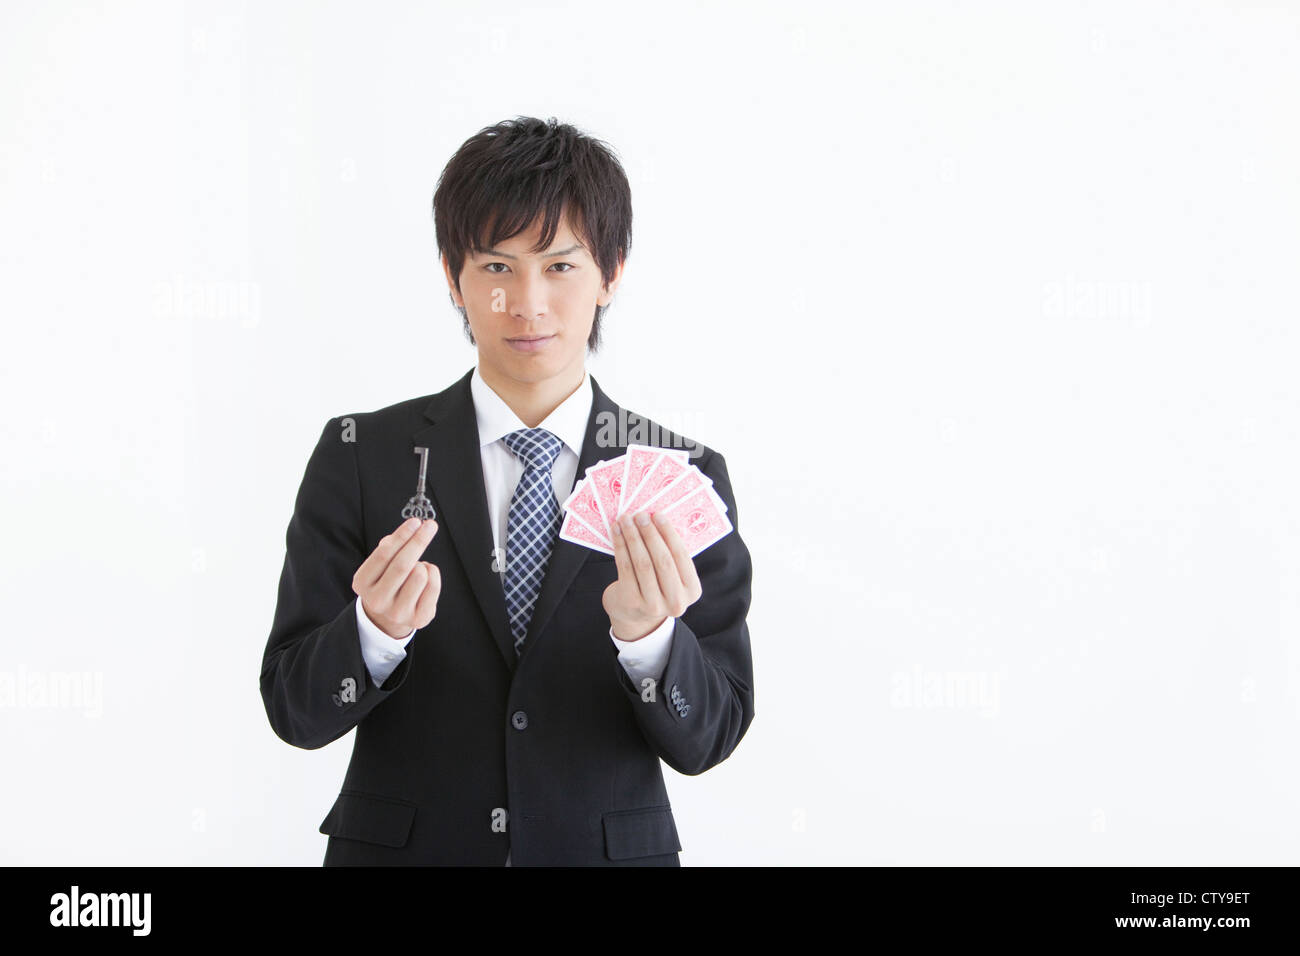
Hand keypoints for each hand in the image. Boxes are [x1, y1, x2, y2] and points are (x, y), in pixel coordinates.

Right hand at [353, 516, 441, 637]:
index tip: (415, 522)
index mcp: (363, 583)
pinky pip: (433, 587)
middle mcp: (378, 600)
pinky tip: (427, 575)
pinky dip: (433, 574)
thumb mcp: (378, 568)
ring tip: (418, 567)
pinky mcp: (418, 618)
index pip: (383, 554)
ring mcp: (398, 612)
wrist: (386, 620)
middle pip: (403, 564)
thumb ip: (388, 549)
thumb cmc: (385, 584)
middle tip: (430, 526)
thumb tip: (406, 532)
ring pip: (419, 575)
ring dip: (423, 564)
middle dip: (418, 541)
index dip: (401, 536)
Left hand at [603, 510, 702, 641]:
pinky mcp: (631, 602)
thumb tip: (655, 519)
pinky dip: (620, 546)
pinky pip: (625, 568)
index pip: (681, 557)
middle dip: (650, 534)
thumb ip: (670, 554)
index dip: (669, 534)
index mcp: (692, 591)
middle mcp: (676, 601)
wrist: (634, 615)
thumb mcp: (671, 576)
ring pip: (642, 563)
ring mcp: (653, 605)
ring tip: (626, 519)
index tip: (658, 515)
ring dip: (633, 537)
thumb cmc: (655, 586)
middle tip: (640, 515)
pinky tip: (617, 532)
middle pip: (662, 560)